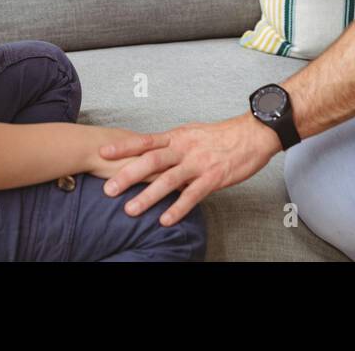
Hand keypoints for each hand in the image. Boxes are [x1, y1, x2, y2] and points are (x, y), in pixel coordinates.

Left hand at [98, 113, 280, 225]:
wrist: (252, 134)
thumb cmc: (220, 136)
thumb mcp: (191, 133)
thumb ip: (170, 145)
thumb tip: (148, 152)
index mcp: (177, 136)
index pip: (145, 140)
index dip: (123, 146)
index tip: (102, 153)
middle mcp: (184, 148)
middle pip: (151, 160)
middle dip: (128, 175)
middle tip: (108, 189)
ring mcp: (198, 163)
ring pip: (168, 180)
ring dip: (147, 196)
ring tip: (130, 210)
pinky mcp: (213, 178)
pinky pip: (192, 195)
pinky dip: (177, 209)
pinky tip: (165, 220)